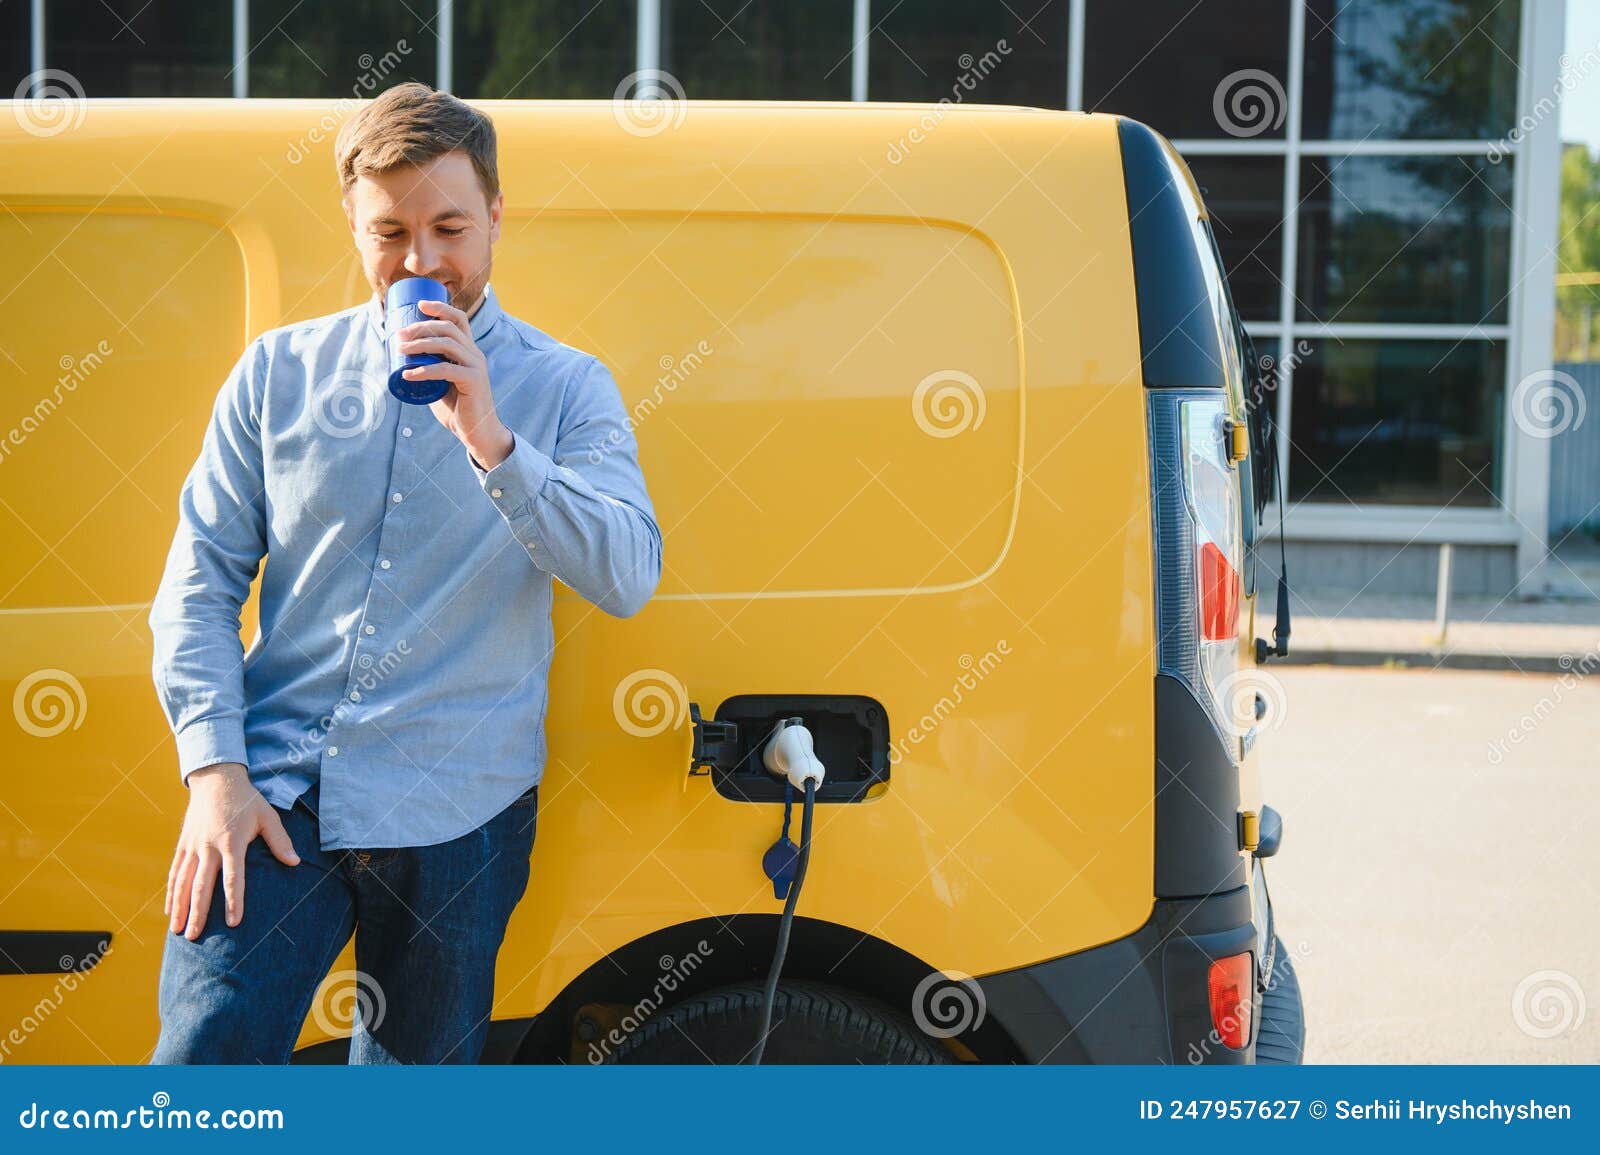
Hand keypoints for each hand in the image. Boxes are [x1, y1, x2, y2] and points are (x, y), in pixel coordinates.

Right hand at [165, 762, 299, 940]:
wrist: (216, 779)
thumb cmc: (246, 800)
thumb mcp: (267, 815)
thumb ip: (280, 840)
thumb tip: (295, 862)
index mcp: (232, 841)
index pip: (232, 878)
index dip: (233, 901)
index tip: (233, 923)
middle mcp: (209, 846)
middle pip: (202, 885)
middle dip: (199, 913)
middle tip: (196, 937)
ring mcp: (193, 846)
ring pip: (183, 882)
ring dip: (180, 907)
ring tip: (178, 931)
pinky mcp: (183, 844)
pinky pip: (175, 872)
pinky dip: (171, 892)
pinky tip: (170, 911)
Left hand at [400, 297, 514, 469]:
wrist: (478, 432)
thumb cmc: (459, 409)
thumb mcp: (442, 383)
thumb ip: (429, 371)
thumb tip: (400, 363)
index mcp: (469, 350)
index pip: (458, 319)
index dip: (441, 308)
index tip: (419, 305)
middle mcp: (475, 354)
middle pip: (448, 328)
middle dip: (421, 327)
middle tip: (399, 336)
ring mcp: (476, 367)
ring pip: (447, 344)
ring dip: (420, 344)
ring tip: (400, 351)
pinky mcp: (473, 381)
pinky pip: (446, 370)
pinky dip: (424, 370)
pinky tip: (408, 374)